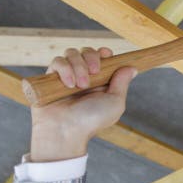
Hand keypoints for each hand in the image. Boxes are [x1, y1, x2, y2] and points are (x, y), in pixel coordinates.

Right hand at [29, 47, 136, 161]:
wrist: (66, 131)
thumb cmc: (92, 121)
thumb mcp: (115, 103)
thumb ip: (122, 83)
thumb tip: (131, 68)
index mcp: (100, 81)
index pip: (102, 56)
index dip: (104, 53)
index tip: (106, 55)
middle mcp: (83, 76)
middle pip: (87, 51)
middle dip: (92, 58)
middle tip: (94, 72)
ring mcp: (67, 76)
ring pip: (71, 53)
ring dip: (78, 65)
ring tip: (80, 84)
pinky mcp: (51, 78)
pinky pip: (57, 61)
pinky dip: (65, 69)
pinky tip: (69, 84)